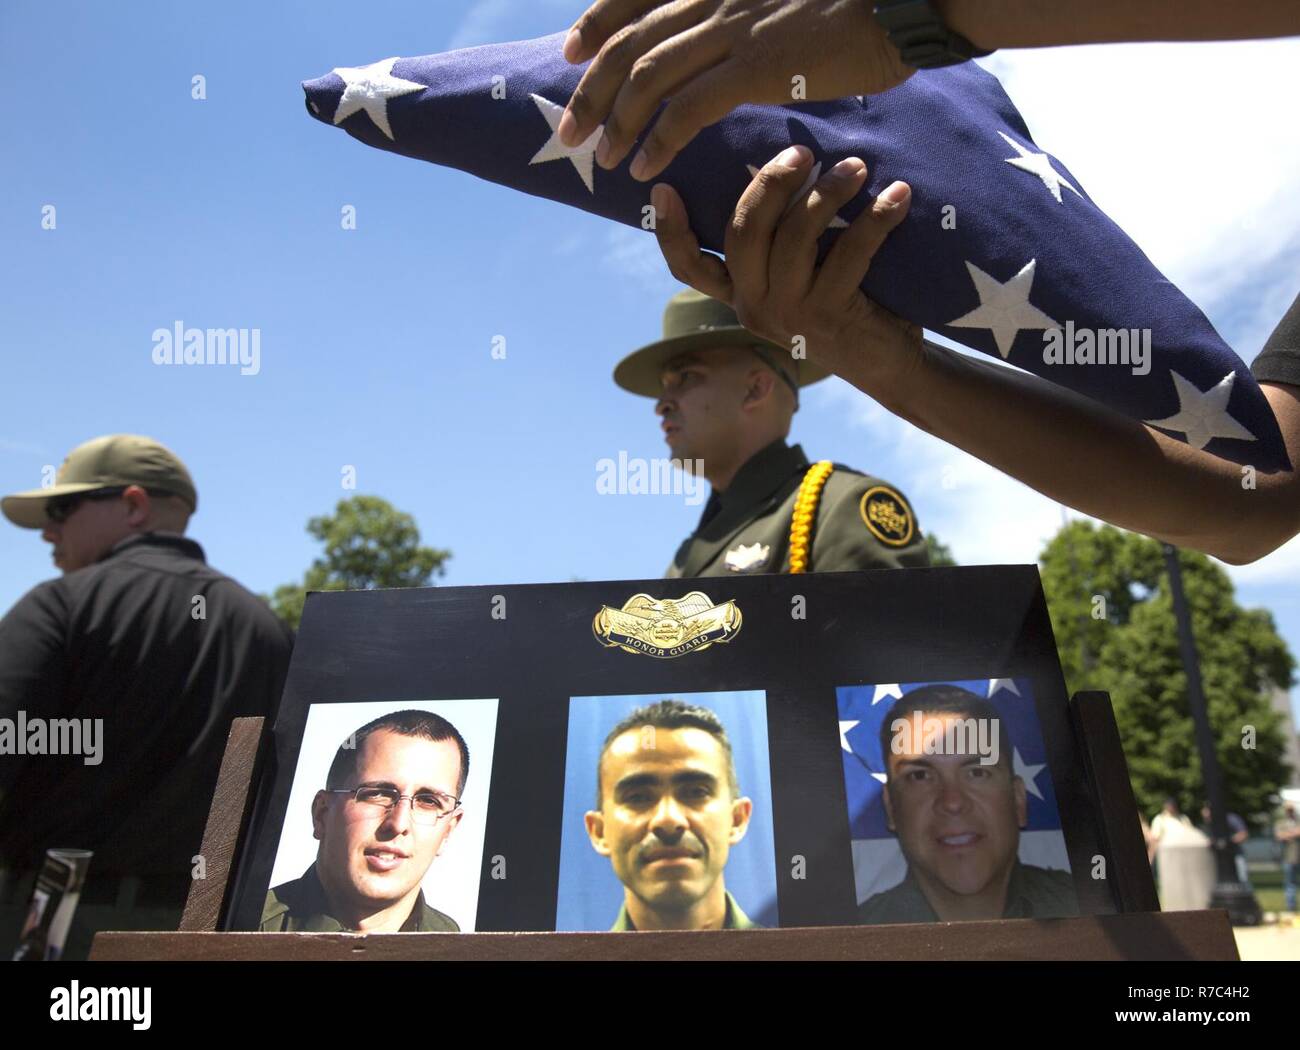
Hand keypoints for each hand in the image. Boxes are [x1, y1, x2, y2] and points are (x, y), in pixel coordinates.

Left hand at [559, 0, 912, 181]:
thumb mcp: (786, 1)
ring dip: (616, 119)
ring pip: (648, 75)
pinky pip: (687, 108)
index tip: (570, 53)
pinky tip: (643, 165)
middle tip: (571, 127)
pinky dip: (657, 139)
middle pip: (631, 42)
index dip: (595, 23)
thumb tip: (728, 49)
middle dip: (592, 87)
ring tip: (600, 155)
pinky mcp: (756, 67)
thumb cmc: (859, 4)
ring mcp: (734, 28)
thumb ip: (746, 19)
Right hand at [648, 143, 922, 391]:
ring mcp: (790, 314)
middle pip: (743, 234)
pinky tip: (897, 195)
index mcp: (741, 295)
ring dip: (828, 193)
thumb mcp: (800, 279)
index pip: (690, 268)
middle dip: (769, 184)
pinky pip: (849, 253)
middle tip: (802, 154)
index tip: (662, 188)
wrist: (888, 366)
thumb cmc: (845, 307)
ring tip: (856, 167)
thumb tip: (783, 166)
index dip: (670, 231)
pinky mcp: (829, 317)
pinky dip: (875, 218)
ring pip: (794, 238)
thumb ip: (780, 244)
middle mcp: (756, 307)